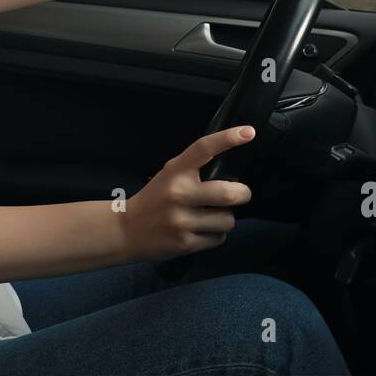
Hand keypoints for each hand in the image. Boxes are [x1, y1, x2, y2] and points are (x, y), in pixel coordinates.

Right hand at [121, 126, 255, 261]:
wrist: (126, 230)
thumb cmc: (155, 199)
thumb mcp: (169, 175)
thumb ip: (193, 169)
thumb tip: (230, 164)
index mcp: (176, 172)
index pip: (204, 149)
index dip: (228, 138)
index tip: (248, 132)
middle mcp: (179, 194)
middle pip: (228, 193)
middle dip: (243, 194)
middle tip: (241, 194)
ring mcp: (182, 221)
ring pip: (228, 219)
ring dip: (226, 218)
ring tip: (212, 216)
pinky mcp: (185, 244)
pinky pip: (219, 238)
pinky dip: (216, 234)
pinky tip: (201, 231)